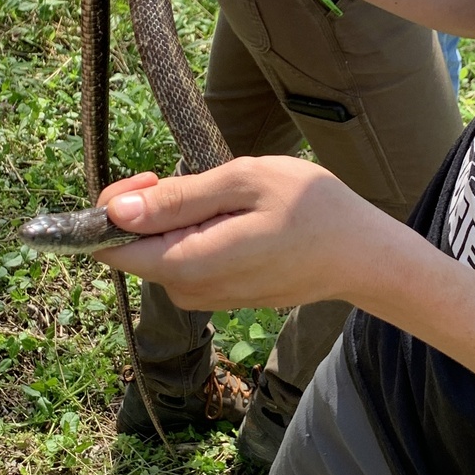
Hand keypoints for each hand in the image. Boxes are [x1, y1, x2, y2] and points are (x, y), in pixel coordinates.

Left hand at [92, 156, 382, 310]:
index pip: (111, 249)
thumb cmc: (311, 209)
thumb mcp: (243, 182)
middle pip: (136, 250)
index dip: (115, 209)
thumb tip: (114, 211)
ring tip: (233, 201)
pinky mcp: (223, 296)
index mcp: (189, 263)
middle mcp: (190, 291)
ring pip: (163, 254)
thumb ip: (177, 198)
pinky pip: (189, 262)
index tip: (150, 177)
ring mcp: (208, 298)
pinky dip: (200, 235)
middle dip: (152, 209)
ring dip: (182, 220)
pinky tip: (241, 220)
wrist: (362, 255)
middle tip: (204, 179)